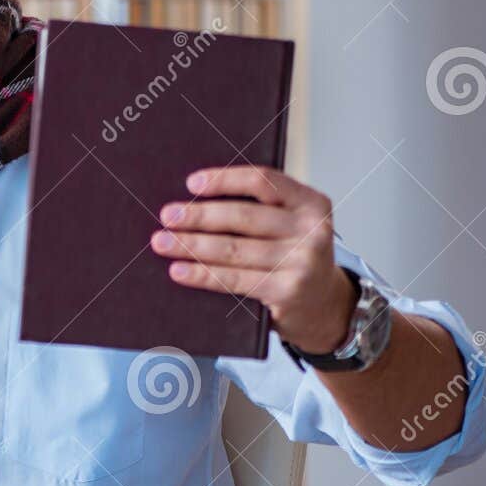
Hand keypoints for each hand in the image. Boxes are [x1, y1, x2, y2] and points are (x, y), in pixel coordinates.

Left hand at [149, 165, 357, 353]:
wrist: (323, 306)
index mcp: (311, 203)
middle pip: (243, 216)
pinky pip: (234, 279)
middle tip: (167, 215)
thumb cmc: (292, 256)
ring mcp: (302, 262)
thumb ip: (259, 208)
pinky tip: (179, 270)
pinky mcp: (287, 291)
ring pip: (234, 249)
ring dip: (191, 245)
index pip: (262, 181)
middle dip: (199, 216)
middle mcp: (312, 230)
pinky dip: (201, 274)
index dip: (224, 179)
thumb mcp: (289, 225)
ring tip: (162, 242)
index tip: (191, 184)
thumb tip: (193, 200)